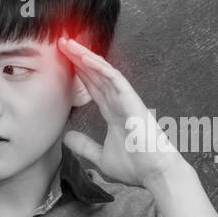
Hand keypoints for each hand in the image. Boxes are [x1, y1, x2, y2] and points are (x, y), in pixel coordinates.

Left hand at [57, 36, 187, 187]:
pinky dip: (100, 67)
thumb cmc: (137, 166)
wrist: (156, 173)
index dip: (79, 74)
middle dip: (79, 59)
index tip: (64, 62)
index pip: (93, 88)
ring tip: (68, 44)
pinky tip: (86, 57)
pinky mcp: (132, 101)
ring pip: (103, 72)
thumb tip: (67, 138)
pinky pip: (115, 79)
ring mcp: (126, 100)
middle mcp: (120, 102)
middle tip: (61, 43)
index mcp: (114, 113)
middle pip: (96, 75)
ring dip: (86, 57)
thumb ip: (85, 146)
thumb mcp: (101, 156)